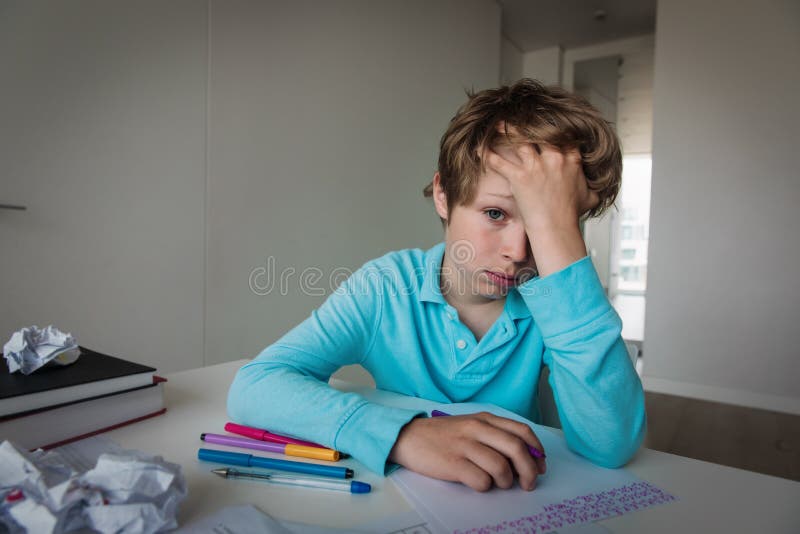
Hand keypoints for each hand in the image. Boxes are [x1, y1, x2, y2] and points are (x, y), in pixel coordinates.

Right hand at [388, 412, 545, 491]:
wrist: (408, 437)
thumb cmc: (443, 435)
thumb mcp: (471, 426)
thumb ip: (495, 436)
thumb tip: (523, 458)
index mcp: (484, 419)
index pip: (522, 432)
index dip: (537, 451)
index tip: (540, 466)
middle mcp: (477, 428)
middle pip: (517, 449)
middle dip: (529, 471)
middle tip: (528, 484)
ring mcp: (465, 445)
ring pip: (501, 467)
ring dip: (505, 482)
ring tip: (498, 483)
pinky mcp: (453, 463)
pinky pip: (481, 481)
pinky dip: (485, 486)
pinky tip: (477, 482)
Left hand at [483, 129, 598, 275]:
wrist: (557, 228)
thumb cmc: (571, 215)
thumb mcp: (590, 198)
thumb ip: (593, 187)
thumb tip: (597, 188)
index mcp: (571, 159)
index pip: (563, 134)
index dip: (553, 127)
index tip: (545, 123)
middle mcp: (554, 158)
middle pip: (539, 132)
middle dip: (527, 123)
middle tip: (517, 117)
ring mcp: (536, 167)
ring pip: (518, 140)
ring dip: (505, 131)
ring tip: (497, 125)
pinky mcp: (519, 178)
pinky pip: (499, 162)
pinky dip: (486, 155)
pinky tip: (478, 148)